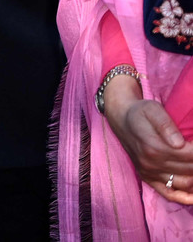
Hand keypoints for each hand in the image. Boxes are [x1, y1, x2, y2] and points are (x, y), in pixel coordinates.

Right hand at [102, 75, 192, 203]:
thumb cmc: (140, 113)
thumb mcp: (152, 109)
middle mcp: (151, 163)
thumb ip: (166, 125)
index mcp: (154, 147)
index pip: (191, 155)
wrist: (121, 119)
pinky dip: (185, 197)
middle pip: (191, 169)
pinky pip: (169, 194)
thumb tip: (179, 143)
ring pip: (185, 183)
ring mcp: (149, 173)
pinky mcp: (148, 178)